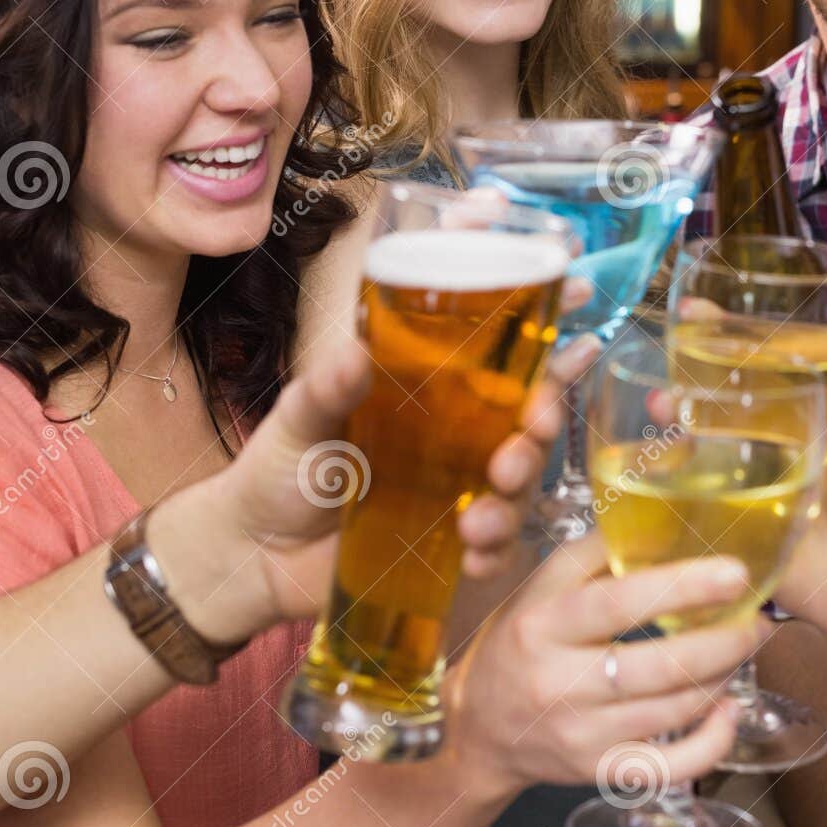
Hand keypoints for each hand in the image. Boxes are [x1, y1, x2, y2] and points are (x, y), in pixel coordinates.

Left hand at [153, 331, 598, 643]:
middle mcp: (451, 422)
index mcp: (421, 378)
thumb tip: (355, 356)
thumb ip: (325, 389)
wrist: (254, 557)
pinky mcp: (450, 534)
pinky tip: (474, 556)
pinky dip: (495, 549)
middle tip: (535, 424)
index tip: (572, 270)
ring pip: (521, 469)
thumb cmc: (278, 469)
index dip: (534, 294)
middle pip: (528, 400)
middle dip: (548, 407)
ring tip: (483, 515)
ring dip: (520, 485)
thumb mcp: (295, 417)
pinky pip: (497, 539)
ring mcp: (456, 478)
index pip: (487, 326)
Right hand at [444, 530, 765, 799]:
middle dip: (724, 641)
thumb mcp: (539, 587)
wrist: (478, 726)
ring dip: (723, 677)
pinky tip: (729, 709)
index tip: (736, 572)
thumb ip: (595, 554)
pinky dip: (712, 741)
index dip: (683, 587)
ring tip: (743, 649)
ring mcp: (580, 733)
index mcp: (543, 624)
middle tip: (759, 619)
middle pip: (658, 666)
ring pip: (672, 710)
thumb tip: (663, 519)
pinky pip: (669, 766)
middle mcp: (558, 682)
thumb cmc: (519, 642)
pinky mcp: (597, 772)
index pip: (618, 602)